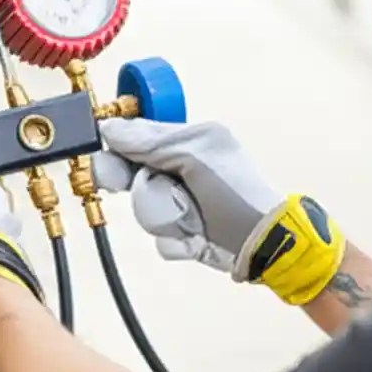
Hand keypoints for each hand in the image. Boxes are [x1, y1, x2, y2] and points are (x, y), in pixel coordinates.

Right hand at [92, 118, 345, 305]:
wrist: (263, 242)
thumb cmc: (237, 191)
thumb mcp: (196, 156)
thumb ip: (152, 142)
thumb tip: (109, 128)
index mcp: (186, 141)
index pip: (134, 139)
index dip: (118, 154)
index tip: (115, 172)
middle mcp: (179, 169)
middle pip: (132, 178)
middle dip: (147, 192)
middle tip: (159, 194)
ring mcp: (180, 202)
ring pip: (144, 211)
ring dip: (168, 218)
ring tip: (194, 218)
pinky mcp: (182, 233)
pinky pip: (160, 238)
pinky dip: (179, 240)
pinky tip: (198, 238)